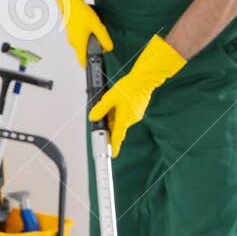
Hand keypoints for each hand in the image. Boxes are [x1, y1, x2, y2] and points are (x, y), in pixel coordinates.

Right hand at [50, 0, 112, 65]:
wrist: (70, 3)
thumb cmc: (80, 13)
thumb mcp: (97, 26)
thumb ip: (104, 39)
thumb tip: (108, 48)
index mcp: (78, 44)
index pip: (83, 62)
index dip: (90, 66)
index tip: (96, 67)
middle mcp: (73, 43)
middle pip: (85, 53)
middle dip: (95, 49)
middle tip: (101, 40)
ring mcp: (71, 37)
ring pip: (83, 45)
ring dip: (91, 41)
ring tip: (95, 29)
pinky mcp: (72, 32)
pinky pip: (81, 38)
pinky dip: (87, 35)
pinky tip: (90, 26)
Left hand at [87, 34, 185, 156]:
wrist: (143, 80)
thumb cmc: (129, 88)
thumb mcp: (110, 97)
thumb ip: (101, 109)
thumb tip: (92, 117)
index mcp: (125, 119)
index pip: (118, 136)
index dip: (114, 146)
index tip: (112, 154)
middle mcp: (131, 119)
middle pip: (117, 126)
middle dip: (108, 123)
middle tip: (102, 115)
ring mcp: (135, 115)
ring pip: (120, 119)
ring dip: (113, 115)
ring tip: (110, 102)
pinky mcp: (136, 110)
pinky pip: (125, 114)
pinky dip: (118, 111)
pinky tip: (116, 102)